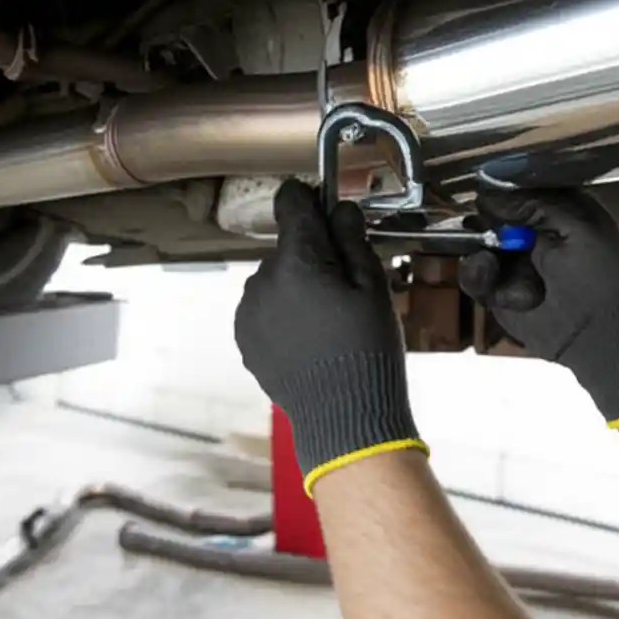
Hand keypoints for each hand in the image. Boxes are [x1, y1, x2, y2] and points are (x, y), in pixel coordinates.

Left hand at [235, 181, 425, 493]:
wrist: (344, 418)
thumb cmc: (367, 350)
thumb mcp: (374, 289)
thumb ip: (352, 240)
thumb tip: (339, 207)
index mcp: (296, 260)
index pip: (291, 201)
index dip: (311, 200)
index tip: (328, 211)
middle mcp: (261, 279)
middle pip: (287, 247)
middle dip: (313, 256)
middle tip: (346, 290)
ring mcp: (248, 311)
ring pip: (275, 279)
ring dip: (296, 287)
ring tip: (328, 323)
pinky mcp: (244, 338)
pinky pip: (264, 309)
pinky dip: (283, 315)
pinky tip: (310, 341)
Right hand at [458, 190, 618, 427]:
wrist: (604, 334)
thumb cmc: (603, 276)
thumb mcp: (579, 225)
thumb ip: (535, 203)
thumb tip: (486, 196)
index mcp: (557, 212)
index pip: (517, 190)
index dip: (500, 192)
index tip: (487, 197)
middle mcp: (532, 235)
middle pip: (489, 216)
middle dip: (483, 222)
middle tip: (486, 230)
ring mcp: (513, 265)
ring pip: (476, 246)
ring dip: (481, 253)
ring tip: (491, 264)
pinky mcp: (499, 293)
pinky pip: (473, 277)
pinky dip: (477, 277)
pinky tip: (490, 277)